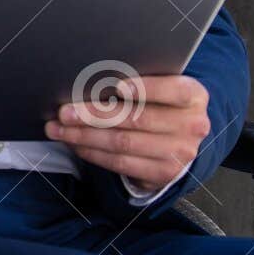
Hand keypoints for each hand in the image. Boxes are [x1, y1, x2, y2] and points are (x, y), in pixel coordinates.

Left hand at [44, 74, 210, 194]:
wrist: (180, 140)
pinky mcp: (162, 174)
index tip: (116, 86)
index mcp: (194, 96)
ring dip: (84, 137)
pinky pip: (120, 164)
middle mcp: (192, 125)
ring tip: (59, 129)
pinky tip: (75, 144)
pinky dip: (92, 153)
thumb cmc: (161, 104)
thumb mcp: (161, 88)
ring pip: (123, 143)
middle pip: (137, 119)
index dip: (145, 88)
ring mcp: (179, 153)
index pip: (173, 90)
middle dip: (94, 115)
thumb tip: (92, 81)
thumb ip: (139, 83)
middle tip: (65, 112)